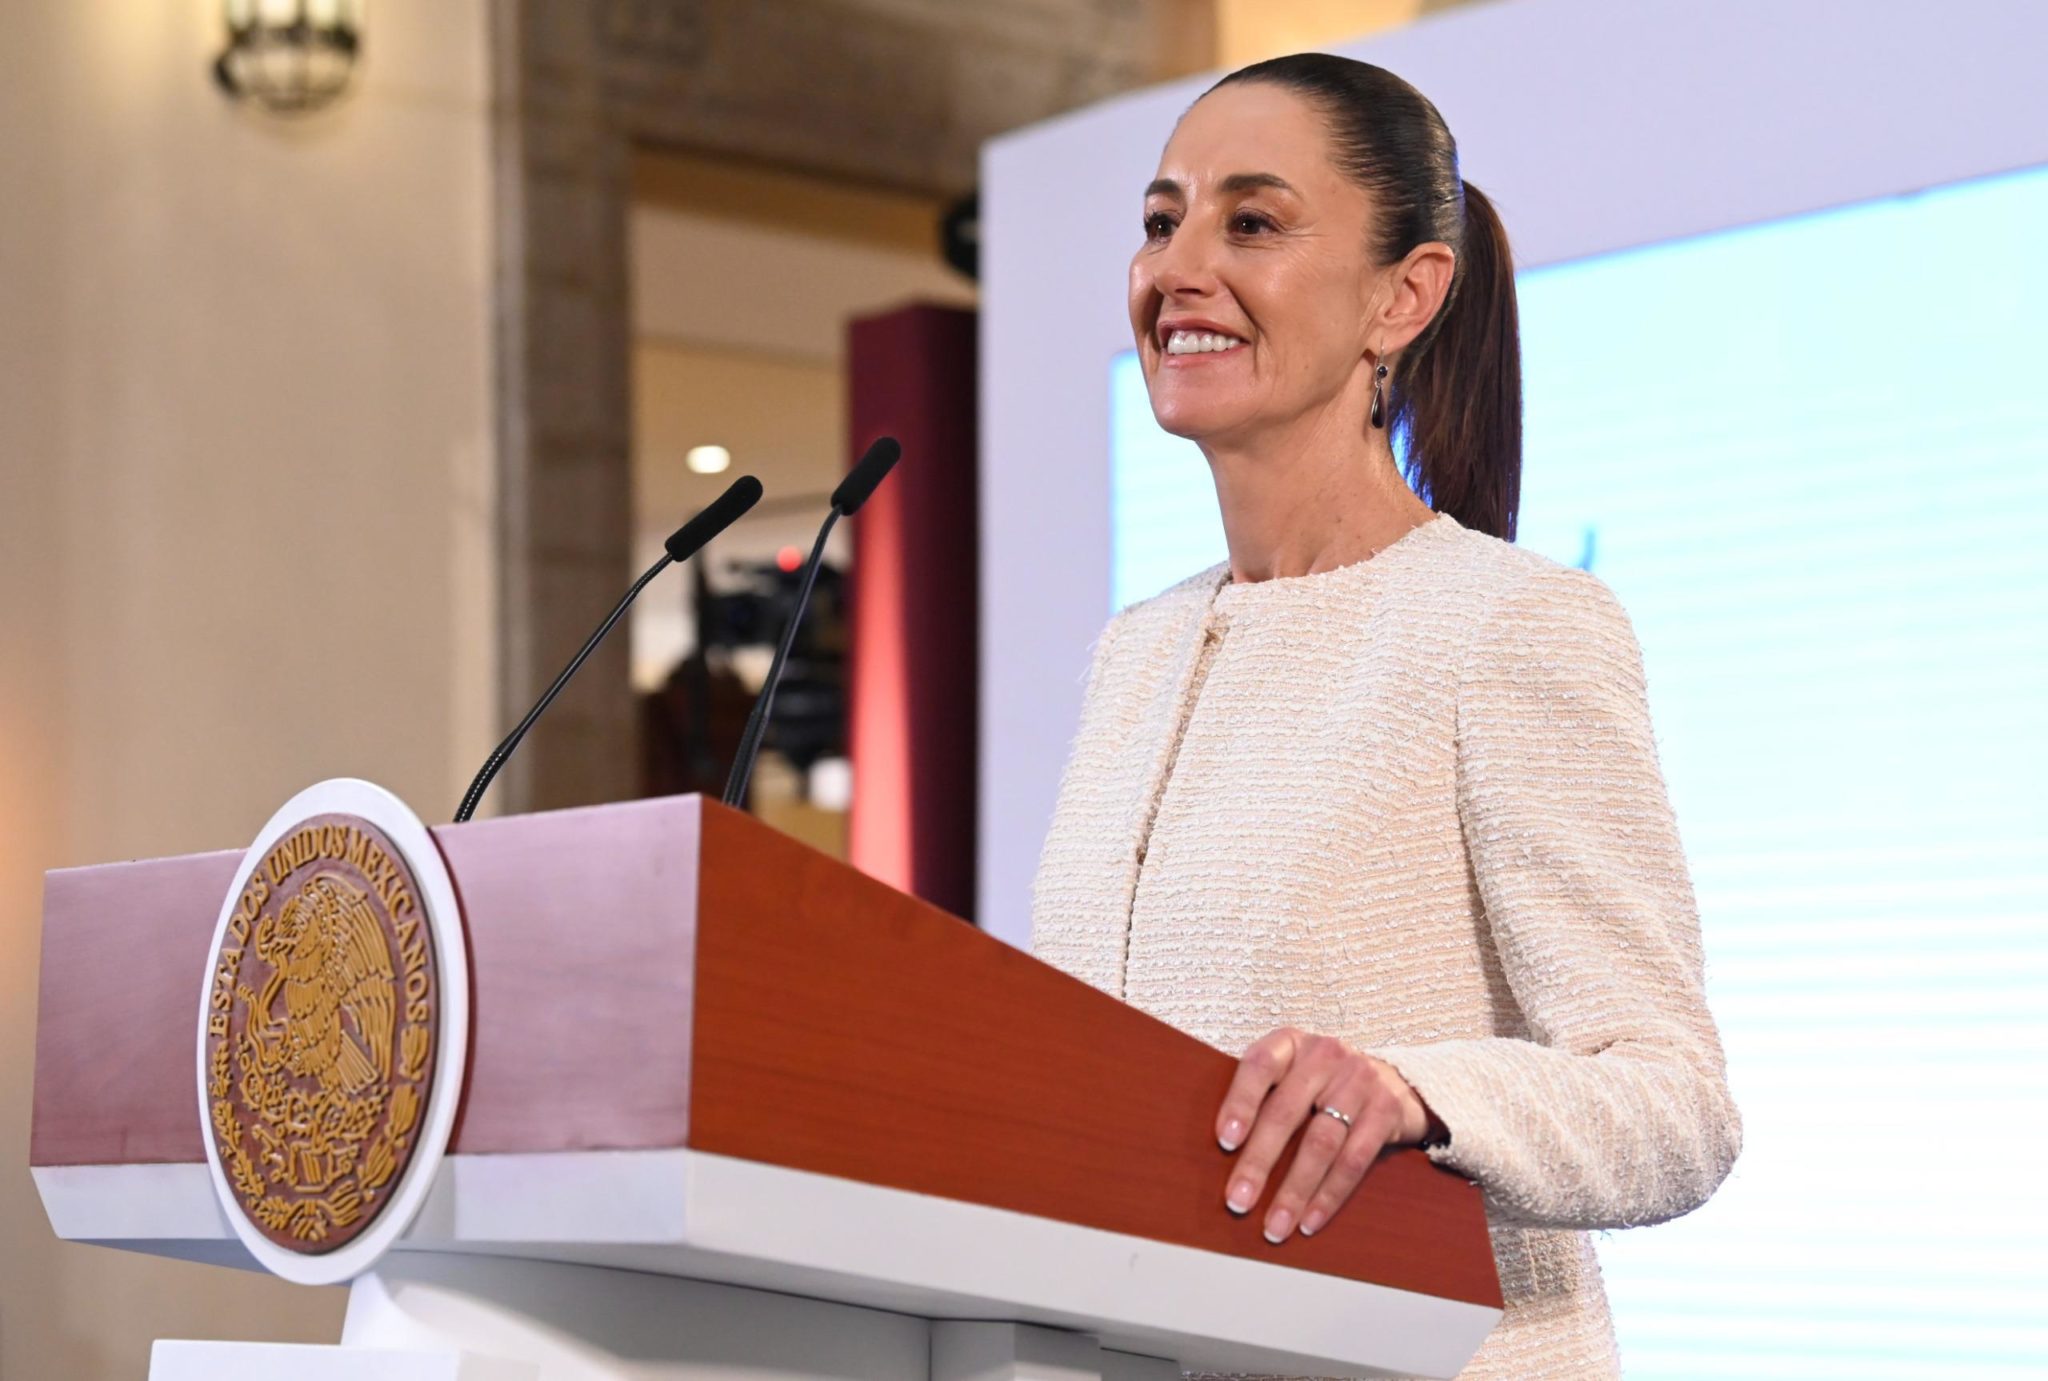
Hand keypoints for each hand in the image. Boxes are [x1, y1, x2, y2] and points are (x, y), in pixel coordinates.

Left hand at [1214, 1026, 1438, 1242]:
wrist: (1394, 1080)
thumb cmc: (1322, 1084)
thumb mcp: (1291, 1074)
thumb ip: (1261, 1098)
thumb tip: (1211, 1153)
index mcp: (1291, 1044)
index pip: (1259, 1065)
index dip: (1240, 1102)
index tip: (1224, 1140)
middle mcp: (1326, 1055)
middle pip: (1286, 1112)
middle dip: (1259, 1162)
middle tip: (1238, 1201)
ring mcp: (1359, 1080)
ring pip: (1321, 1143)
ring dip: (1294, 1190)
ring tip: (1274, 1225)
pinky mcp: (1386, 1110)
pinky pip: (1354, 1160)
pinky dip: (1329, 1195)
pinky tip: (1310, 1221)